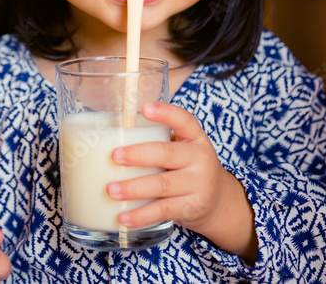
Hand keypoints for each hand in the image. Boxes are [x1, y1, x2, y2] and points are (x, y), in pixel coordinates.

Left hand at [107, 102, 257, 261]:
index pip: (184, 120)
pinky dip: (141, 215)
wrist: (218, 201)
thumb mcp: (183, 149)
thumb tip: (107, 138)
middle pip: (168, 154)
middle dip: (139, 155)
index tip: (145, 108)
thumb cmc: (187, 168)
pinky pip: (163, 211)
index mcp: (195, 138)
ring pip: (162, 185)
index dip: (166, 113)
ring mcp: (197, 184)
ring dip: (134, 188)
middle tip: (115, 156)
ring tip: (111, 190)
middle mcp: (200, 158)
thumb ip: (157, 141)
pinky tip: (123, 218)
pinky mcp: (191, 207)